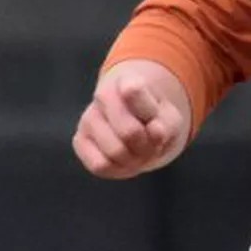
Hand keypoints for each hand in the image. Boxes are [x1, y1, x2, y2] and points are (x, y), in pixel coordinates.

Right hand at [73, 61, 191, 179]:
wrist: (137, 126)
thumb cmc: (154, 121)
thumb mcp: (171, 120)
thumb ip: (167, 125)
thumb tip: (155, 132)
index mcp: (127, 81)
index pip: (134, 93)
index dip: (153, 115)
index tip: (157, 120)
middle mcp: (103, 96)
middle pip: (129, 133)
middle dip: (147, 147)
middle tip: (152, 146)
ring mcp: (88, 118)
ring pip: (115, 152)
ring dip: (135, 161)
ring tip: (139, 153)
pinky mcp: (79, 140)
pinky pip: (100, 165)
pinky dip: (118, 169)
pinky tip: (125, 161)